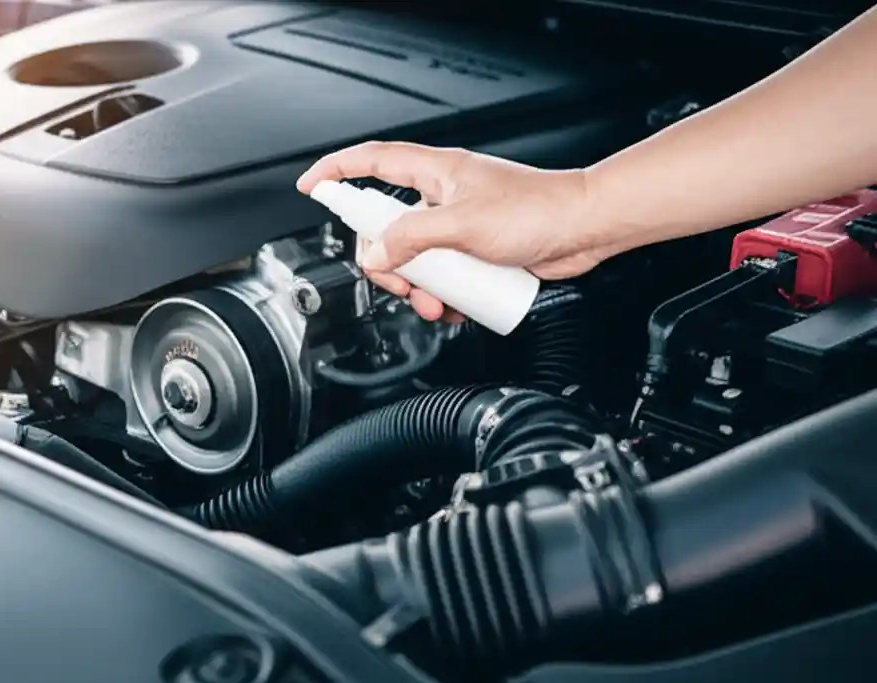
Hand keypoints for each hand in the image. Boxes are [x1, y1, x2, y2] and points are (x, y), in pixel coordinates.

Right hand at [297, 142, 609, 321]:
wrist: (585, 229)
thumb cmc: (538, 211)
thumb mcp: (463, 224)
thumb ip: (413, 236)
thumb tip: (377, 253)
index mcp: (436, 173)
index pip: (372, 161)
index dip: (336, 171)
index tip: (310, 187)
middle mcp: (442, 195)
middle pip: (387, 227)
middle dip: (388, 264)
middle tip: (402, 284)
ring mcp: (457, 224)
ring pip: (414, 258)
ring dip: (417, 288)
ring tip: (436, 305)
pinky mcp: (474, 251)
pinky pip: (442, 274)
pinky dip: (442, 294)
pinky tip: (456, 307)